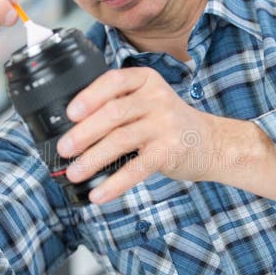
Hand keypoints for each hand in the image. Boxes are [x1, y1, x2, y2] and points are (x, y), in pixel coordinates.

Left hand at [55, 67, 218, 202]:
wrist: (211, 143)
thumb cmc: (169, 123)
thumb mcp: (149, 102)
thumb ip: (120, 104)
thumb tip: (74, 127)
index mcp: (146, 81)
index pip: (114, 81)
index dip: (89, 96)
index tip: (70, 114)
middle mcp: (157, 99)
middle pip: (113, 113)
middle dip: (84, 133)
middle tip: (64, 149)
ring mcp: (165, 125)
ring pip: (120, 140)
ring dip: (92, 159)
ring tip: (75, 172)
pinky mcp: (170, 151)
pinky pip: (136, 168)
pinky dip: (114, 183)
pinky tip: (99, 194)